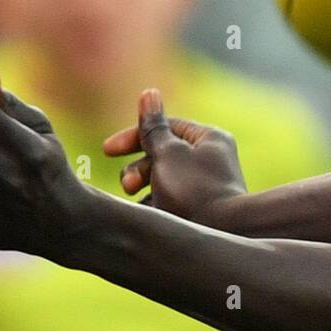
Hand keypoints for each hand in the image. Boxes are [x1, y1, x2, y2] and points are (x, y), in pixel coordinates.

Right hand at [103, 89, 247, 225]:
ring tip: (136, 204)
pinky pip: (171, 202)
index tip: (107, 150)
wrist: (223, 236)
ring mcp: (207, 187)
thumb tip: (148, 94)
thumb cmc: (194, 192)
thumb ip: (153, 128)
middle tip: (127, 185)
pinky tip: (148, 217)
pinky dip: (156, 207)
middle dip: (138, 168)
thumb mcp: (168, 154)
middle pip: (163, 155)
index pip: (166, 127)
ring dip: (144, 189)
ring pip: (164, 180)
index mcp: (210, 139)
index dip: (134, 136)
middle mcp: (212, 160)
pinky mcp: (202, 211)